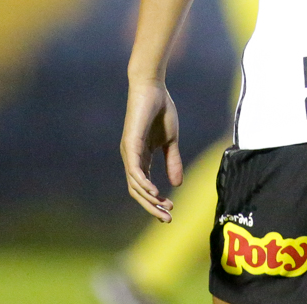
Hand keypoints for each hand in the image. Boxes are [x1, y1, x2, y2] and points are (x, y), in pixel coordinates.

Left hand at [121, 79, 182, 221]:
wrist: (153, 88)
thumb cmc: (161, 110)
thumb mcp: (170, 141)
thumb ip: (172, 161)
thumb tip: (177, 184)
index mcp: (140, 157)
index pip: (144, 186)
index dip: (156, 201)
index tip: (170, 211)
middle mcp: (131, 158)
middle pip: (137, 191)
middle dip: (152, 207)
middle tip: (168, 219)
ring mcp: (129, 152)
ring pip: (135, 185)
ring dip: (150, 199)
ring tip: (165, 209)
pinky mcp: (130, 144)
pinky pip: (135, 171)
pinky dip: (144, 184)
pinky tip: (155, 192)